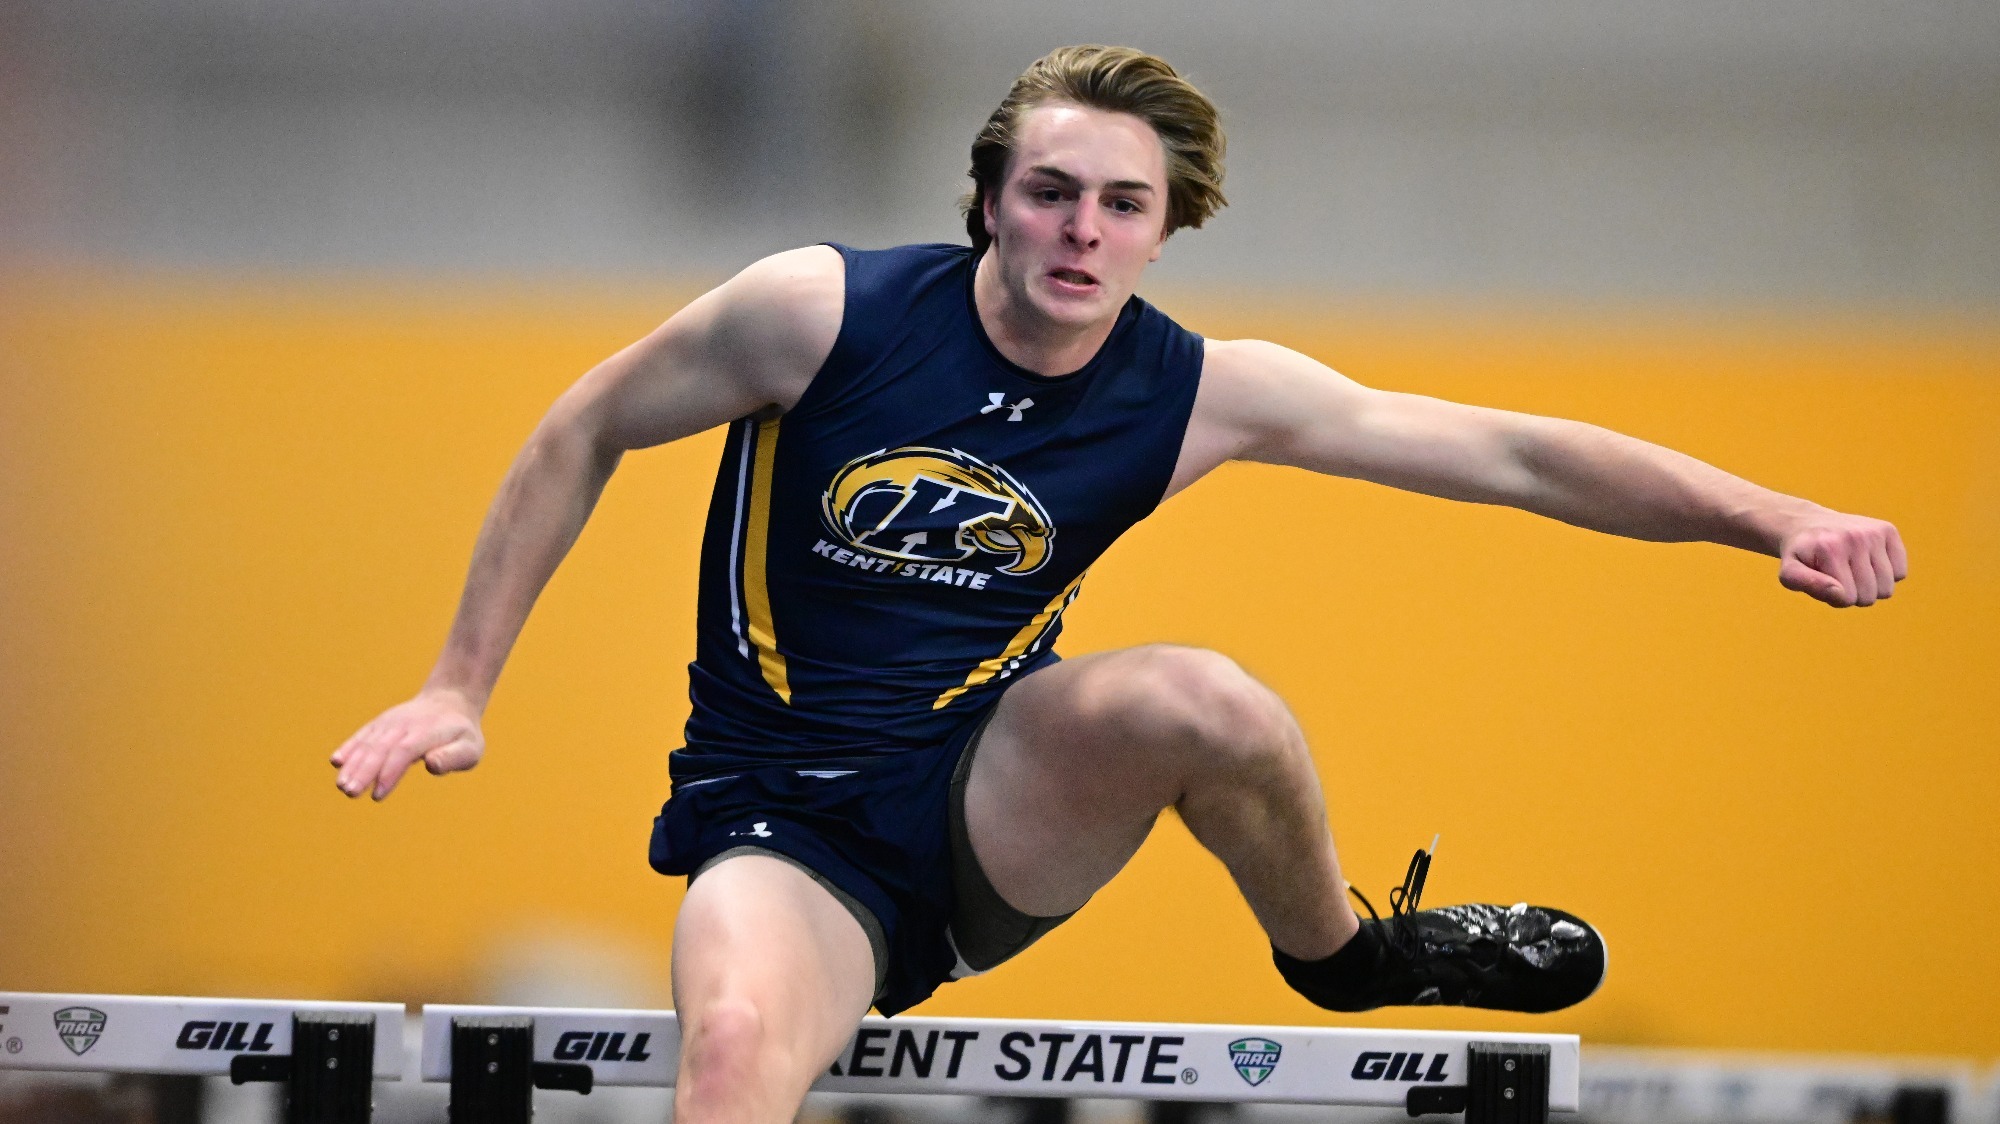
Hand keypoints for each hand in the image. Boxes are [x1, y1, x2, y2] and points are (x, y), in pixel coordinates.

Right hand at [330, 690, 484, 800]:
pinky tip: (336, 761)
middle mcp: (404, 725)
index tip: (378, 794)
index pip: (404, 751)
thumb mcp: (470, 748)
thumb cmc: (462, 734)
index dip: (390, 772)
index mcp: (427, 732)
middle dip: (364, 771)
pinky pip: (363, 735)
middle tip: (350, 792)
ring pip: (368, 743)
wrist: (449, 703)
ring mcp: (390, 723)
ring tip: (341, 785)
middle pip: (381, 748)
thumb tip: (432, 764)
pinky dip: (350, 747)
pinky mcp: (380, 725)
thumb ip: (453, 757)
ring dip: (353, 764)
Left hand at [1776, 512, 1907, 607]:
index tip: (1825, 582)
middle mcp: (1855, 537)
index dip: (1836, 598)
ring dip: (1871, 587)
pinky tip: (1868, 562)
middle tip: (1839, 576)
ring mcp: (1874, 532)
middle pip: (1870, 596)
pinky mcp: (1888, 530)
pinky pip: (1901, 573)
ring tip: (1852, 571)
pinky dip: (1887, 575)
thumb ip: (1807, 584)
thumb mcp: (1790, 572)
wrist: (1809, 523)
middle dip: (1854, 595)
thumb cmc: (1801, 555)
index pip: (1848, 599)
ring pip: (1887, 587)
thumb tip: (1839, 593)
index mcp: (1830, 549)